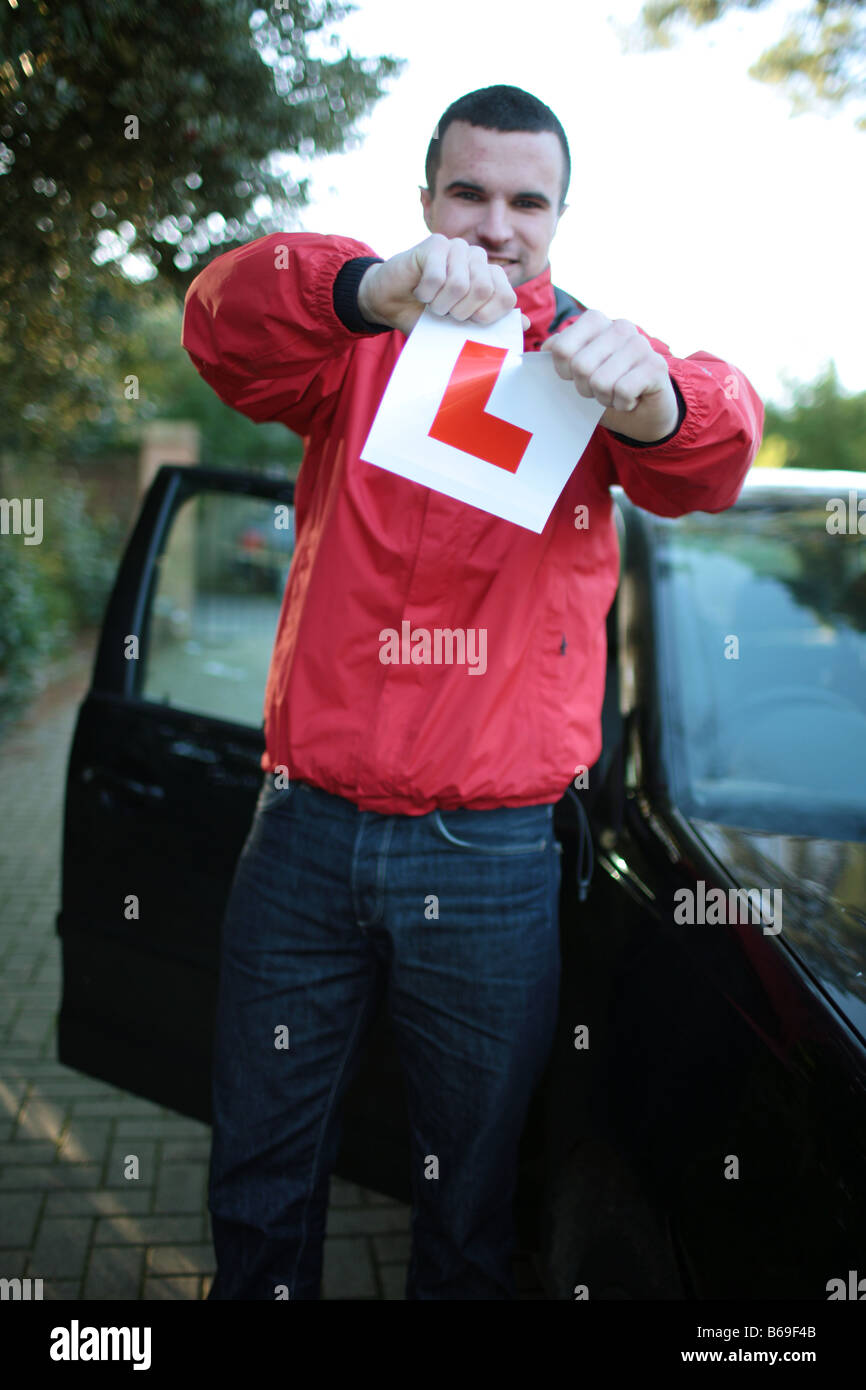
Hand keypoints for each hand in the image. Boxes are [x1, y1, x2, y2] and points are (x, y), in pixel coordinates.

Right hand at [358, 234, 530, 335]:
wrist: (391, 303)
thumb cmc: (427, 316)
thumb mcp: (461, 329)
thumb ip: (492, 325)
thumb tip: (525, 322)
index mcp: (490, 277)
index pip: (506, 298)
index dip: (485, 317)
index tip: (466, 321)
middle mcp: (478, 258)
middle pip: (483, 290)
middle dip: (460, 312)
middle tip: (445, 312)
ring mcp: (458, 247)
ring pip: (460, 285)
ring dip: (439, 304)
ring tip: (431, 302)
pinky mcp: (436, 243)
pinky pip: (437, 277)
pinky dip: (425, 293)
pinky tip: (420, 290)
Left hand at [540, 309, 679, 442]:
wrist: (643, 411)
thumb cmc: (605, 387)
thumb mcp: (575, 371)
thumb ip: (559, 354)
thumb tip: (543, 349)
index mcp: (595, 321)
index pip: (561, 348)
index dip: (563, 373)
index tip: (576, 377)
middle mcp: (620, 326)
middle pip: (580, 367)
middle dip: (586, 389)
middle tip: (599, 389)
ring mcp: (640, 344)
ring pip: (601, 382)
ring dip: (605, 398)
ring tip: (616, 393)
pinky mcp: (657, 366)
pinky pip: (623, 391)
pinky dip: (623, 404)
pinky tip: (631, 399)